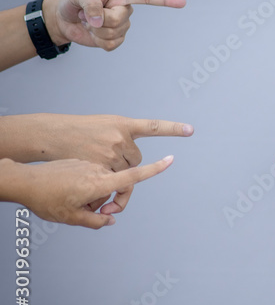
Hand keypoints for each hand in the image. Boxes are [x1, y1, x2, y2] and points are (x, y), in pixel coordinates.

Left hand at [14, 156, 172, 227]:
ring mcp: (88, 165)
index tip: (171, 159)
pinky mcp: (80, 163)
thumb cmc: (46, 199)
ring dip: (97, 195)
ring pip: (103, 181)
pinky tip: (70, 194)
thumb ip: (96, 221)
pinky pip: (92, 175)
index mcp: (99, 182)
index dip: (154, 169)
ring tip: (76, 204)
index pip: (133, 176)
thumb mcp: (72, 218)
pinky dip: (88, 187)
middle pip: (117, 185)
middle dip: (110, 200)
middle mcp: (97, 170)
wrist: (23, 181)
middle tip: (95, 214)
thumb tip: (110, 220)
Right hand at [15, 114, 192, 170]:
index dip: (173, 128)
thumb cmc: (81, 130)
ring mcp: (111, 153)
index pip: (153, 126)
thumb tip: (134, 158)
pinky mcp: (101, 166)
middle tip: (108, 155)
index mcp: (123, 124)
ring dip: (117, 172)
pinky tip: (95, 172)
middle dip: (126, 162)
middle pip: (136, 159)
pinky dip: (108, 181)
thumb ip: (123, 136)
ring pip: (126, 171)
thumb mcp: (105, 124)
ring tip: (98, 161)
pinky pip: (114, 180)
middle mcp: (120, 137)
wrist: (53, 134)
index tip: (190, 130)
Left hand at [43, 0, 185, 49]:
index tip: (182, 2)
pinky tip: (93, 33)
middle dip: (99, 20)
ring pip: (114, 34)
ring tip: (87, 22)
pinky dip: (98, 41)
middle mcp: (125, 10)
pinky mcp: (115, 40)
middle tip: (86, 14)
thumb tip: (100, 21)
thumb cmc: (72, 1)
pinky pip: (112, 45)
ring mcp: (122, 26)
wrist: (63, 19)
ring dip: (95, 31)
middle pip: (120, 20)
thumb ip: (89, 4)